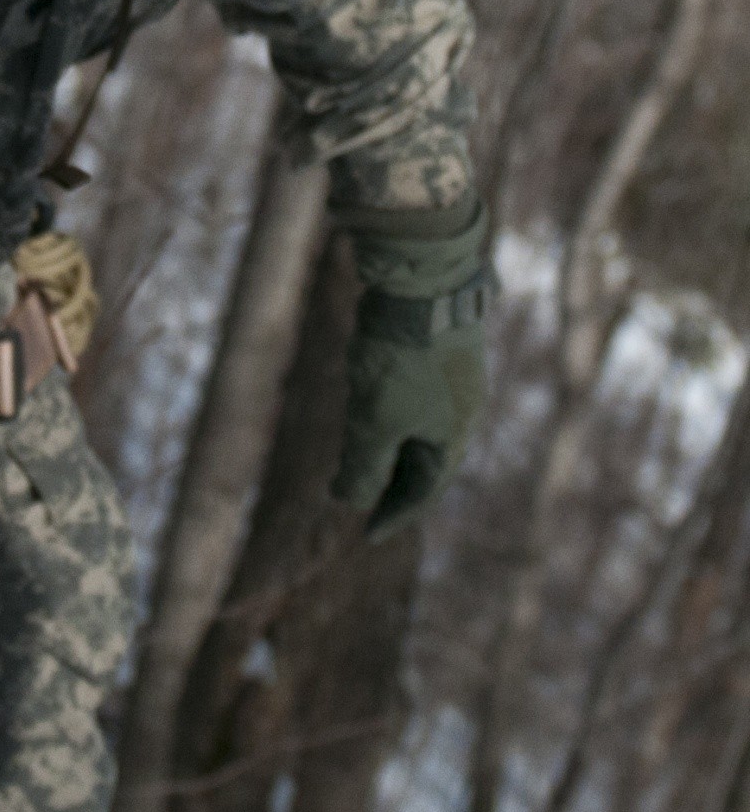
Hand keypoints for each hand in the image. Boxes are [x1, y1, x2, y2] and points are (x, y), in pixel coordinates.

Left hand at [331, 202, 489, 535]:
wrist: (421, 278)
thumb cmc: (401, 356)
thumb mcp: (375, 422)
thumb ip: (364, 467)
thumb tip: (350, 502)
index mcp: (455, 435)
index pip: (425, 491)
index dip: (393, 514)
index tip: (366, 534)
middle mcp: (463, 408)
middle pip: (424, 459)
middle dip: (389, 479)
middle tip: (355, 493)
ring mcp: (454, 376)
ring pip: (418, 423)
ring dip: (388, 441)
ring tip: (354, 447)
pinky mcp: (439, 347)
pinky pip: (415, 393)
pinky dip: (390, 408)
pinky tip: (365, 394)